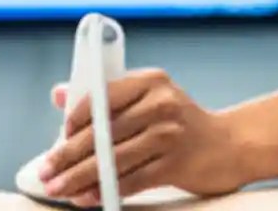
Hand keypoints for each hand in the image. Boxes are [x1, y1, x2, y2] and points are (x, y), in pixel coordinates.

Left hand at [37, 68, 246, 206]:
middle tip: (47, 172)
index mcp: (149, 81)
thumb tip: (58, 94)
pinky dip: (105, 190)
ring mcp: (170, 133)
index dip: (74, 122)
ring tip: (60, 189)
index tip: (57, 140)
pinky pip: (131, 179)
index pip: (101, 98)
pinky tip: (88, 197)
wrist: (230, 145)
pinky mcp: (176, 163)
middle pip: (103, 133)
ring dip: (80, 178)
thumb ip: (104, 97)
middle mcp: (161, 103)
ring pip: (113, 159)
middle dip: (69, 156)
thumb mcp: (147, 98)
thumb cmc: (180, 122)